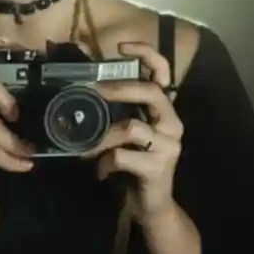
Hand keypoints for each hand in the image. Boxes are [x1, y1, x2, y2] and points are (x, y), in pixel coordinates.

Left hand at [82, 41, 183, 223]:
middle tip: (94, 91)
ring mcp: (168, 145)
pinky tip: (100, 171)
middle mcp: (172, 123)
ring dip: (102, 138)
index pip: (163, 73)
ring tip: (87, 149)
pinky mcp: (158, 167)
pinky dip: (104, 163)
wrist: (151, 206)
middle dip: (119, 88)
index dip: (146, 54)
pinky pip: (123, 156)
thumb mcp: (124, 133)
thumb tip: (82, 85)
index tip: (121, 46)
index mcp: (164, 110)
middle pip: (150, 92)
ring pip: (131, 127)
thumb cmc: (134, 164)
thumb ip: (112, 111)